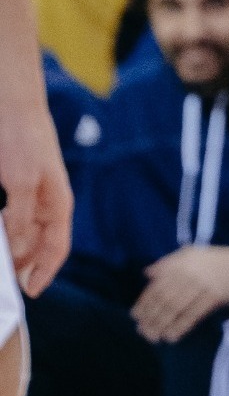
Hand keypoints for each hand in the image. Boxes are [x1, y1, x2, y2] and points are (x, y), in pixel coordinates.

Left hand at [0, 108, 71, 295]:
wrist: (12, 103)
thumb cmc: (22, 139)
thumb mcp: (20, 181)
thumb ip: (20, 217)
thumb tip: (19, 250)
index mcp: (57, 204)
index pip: (56, 247)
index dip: (44, 271)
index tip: (29, 292)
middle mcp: (47, 202)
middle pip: (40, 242)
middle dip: (26, 264)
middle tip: (8, 284)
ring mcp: (31, 192)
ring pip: (24, 229)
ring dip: (13, 247)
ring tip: (0, 262)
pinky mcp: (15, 182)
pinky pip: (12, 214)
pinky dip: (4, 228)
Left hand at [131, 244, 228, 343]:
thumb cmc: (219, 261)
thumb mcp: (193, 254)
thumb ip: (169, 262)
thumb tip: (147, 273)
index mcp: (181, 263)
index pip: (156, 286)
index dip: (144, 303)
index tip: (136, 317)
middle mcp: (189, 273)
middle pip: (164, 299)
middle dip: (151, 317)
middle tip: (143, 332)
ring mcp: (202, 285)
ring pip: (176, 308)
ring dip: (163, 325)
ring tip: (155, 337)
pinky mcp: (215, 296)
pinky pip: (194, 314)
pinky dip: (181, 326)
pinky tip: (173, 336)